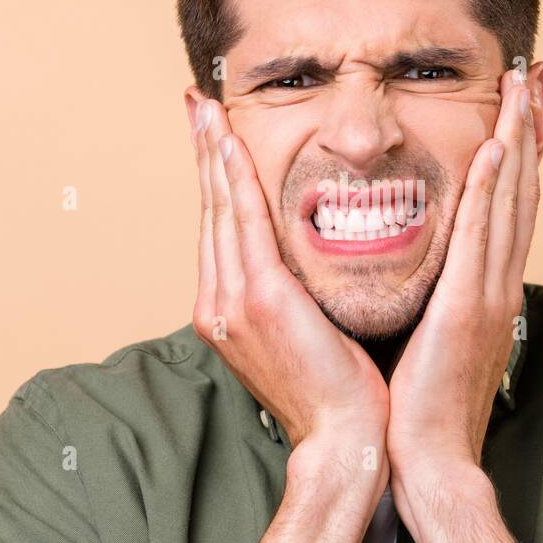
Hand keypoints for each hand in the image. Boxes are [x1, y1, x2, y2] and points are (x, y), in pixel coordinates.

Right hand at [189, 97, 389, 458]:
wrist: (346, 439)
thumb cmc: (338, 392)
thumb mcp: (305, 337)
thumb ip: (293, 297)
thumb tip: (304, 266)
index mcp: (227, 312)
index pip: (221, 229)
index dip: (213, 180)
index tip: (211, 138)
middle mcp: (219, 303)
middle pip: (211, 211)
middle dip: (202, 153)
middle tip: (196, 102)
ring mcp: (233, 302)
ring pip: (221, 210)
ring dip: (211, 153)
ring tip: (206, 107)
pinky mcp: (261, 300)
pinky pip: (245, 224)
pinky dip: (235, 180)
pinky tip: (230, 144)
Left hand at [385, 68, 541, 498]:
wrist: (426, 457)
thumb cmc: (420, 403)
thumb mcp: (432, 335)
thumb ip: (436, 294)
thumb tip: (425, 267)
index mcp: (487, 288)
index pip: (509, 206)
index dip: (519, 153)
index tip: (521, 107)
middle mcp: (497, 283)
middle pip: (522, 191)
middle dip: (530, 130)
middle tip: (535, 76)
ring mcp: (488, 294)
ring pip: (510, 202)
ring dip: (518, 141)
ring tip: (523, 89)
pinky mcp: (467, 310)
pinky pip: (482, 239)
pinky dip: (493, 192)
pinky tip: (495, 150)